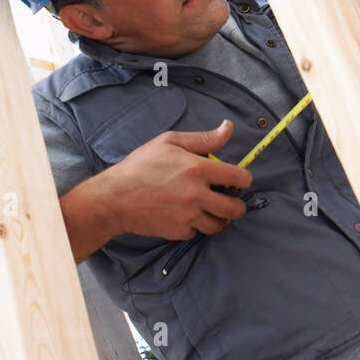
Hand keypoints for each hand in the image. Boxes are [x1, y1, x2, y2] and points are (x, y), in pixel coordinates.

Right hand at [63, 119, 252, 244]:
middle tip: (231, 201)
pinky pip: (197, 232)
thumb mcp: (170, 142)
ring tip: (213, 210)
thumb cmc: (141, 165)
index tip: (241, 181)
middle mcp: (196, 195)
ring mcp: (188, 216)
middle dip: (238, 205)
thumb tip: (229, 127)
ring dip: (220, 218)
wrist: (115, 198)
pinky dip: (196, 225)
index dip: (244, 179)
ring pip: (218, 225)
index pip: (237, 177)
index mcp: (197, 169)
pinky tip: (187, 215)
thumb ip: (204, 139)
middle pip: (234, 208)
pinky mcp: (178, 231)